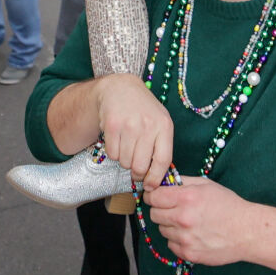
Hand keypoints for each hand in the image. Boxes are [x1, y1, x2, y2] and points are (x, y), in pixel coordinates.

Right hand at [95, 73, 175, 189]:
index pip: (163, 160)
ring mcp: (129, 125)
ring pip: (125, 162)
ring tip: (127, 146)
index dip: (155, 178)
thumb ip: (161, 147)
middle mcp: (148, 125)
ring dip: (124, 160)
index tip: (150, 186)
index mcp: (164, 126)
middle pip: (141, 166)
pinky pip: (112, 154)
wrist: (121, 88)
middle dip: (137, 172)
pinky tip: (117, 139)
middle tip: (135, 168)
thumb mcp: (160, 123)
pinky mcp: (111, 125)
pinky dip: (114, 152)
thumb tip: (156, 179)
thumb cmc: (143, 111)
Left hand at [143, 177, 252, 265]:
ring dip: (170, 226)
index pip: (153, 197)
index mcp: (186, 198)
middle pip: (154, 214)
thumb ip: (181, 181)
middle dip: (161, 210)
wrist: (247, 232)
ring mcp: (185, 238)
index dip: (154, 196)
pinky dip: (178, 240)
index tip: (157, 197)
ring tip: (188, 223)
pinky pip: (171, 245)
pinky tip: (192, 235)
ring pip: (162, 230)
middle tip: (174, 209)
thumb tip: (162, 182)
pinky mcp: (189, 253)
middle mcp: (182, 218)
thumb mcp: (206, 185)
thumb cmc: (229, 206)